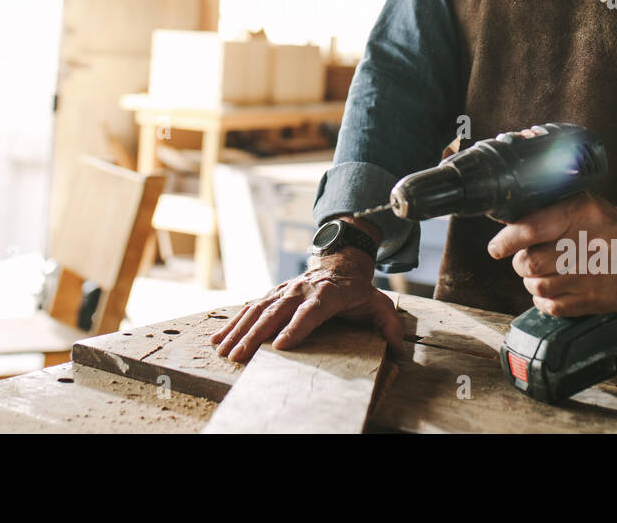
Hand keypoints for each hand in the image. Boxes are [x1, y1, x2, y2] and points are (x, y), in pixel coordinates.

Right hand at [209, 249, 404, 362]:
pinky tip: (218, 340)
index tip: (282, 345)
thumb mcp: (378, 302)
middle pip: (278, 312)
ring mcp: (284, 291)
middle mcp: (302, 290)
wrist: (339, 261)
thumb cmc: (357, 289)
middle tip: (241, 356)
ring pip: (258, 310)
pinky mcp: (272, 294)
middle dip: (258, 335)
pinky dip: (233, 323)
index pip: (312, 311)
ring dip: (240, 331)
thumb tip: (399, 350)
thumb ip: (388, 325)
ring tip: (225, 352)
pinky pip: (249, 308)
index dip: (297, 327)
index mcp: (328, 293)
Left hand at [487, 192, 616, 316]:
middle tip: (528, 257)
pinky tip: (551, 287)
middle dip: (521, 262)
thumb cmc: (602, 224)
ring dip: (532, 280)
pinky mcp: (595, 301)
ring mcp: (591, 278)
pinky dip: (544, 299)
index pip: (530, 230)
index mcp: (578, 215)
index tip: (496, 249)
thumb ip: (545, 211)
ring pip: (537, 286)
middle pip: (529, 263)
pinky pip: (552, 307)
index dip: (506, 241)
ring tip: (543, 271)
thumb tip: (505, 223)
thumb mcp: (579, 203)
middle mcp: (585, 247)